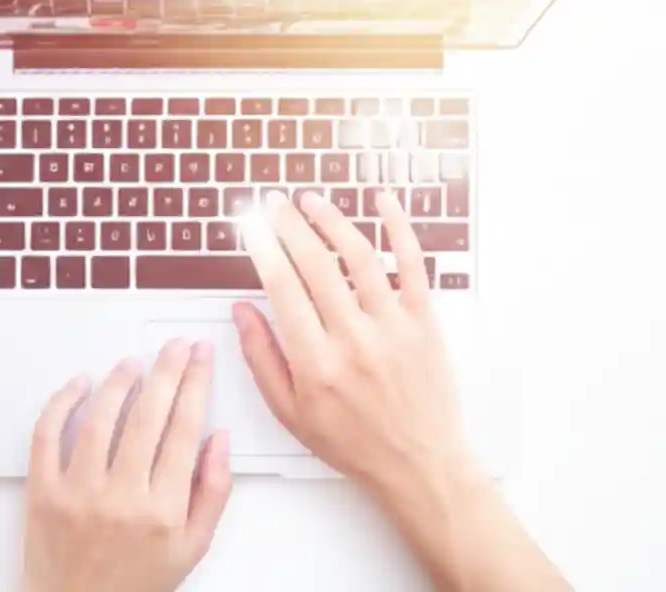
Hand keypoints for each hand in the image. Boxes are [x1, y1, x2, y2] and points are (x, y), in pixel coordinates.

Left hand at [22, 340, 231, 591]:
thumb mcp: (192, 547)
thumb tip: (219, 441)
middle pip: (148, 415)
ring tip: (133, 363)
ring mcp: (78, 493)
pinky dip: (62, 403)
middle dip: (167, 371)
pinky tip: (79, 385)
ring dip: (119, 381)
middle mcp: (120, 497)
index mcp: (162, 510)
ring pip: (100, 418)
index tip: (200, 359)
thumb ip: (213, 492)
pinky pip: (48, 435)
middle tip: (174, 347)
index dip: (196, 384)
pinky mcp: (42, 492)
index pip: (184, 429)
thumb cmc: (133, 583)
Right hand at [234, 190, 467, 493]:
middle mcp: (354, 341)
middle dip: (289, 226)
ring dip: (332, 220)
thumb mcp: (290, 413)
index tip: (251, 226)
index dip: (263, 250)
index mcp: (316, 364)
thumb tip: (241, 310)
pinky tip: (383, 202)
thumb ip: (261, 358)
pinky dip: (399, 229)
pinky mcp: (424, 323)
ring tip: (312, 201)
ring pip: (359, 257)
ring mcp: (393, 328)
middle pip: (316, 265)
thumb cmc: (353, 442)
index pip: (282, 289)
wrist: (418, 465)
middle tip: (274, 204)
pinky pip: (413, 265)